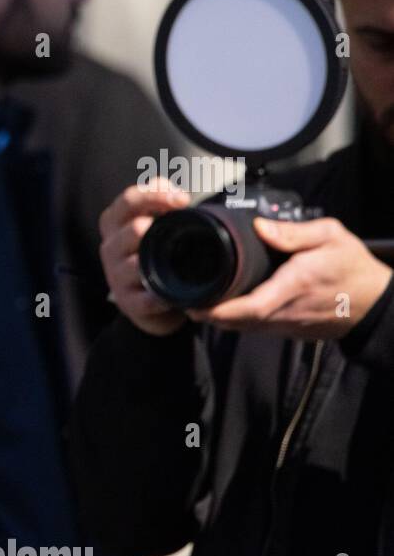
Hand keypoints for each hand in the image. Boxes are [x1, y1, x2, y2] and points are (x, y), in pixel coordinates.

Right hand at [98, 178, 191, 335]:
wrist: (152, 298)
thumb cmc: (154, 253)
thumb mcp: (152, 221)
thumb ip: (158, 197)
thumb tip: (167, 186)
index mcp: (115, 223)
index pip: (129, 200)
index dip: (156, 195)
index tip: (183, 200)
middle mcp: (111, 247)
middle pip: (133, 229)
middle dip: (157, 227)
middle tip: (178, 228)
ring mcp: (116, 275)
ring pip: (135, 264)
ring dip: (156, 262)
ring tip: (173, 263)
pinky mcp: (127, 302)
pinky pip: (145, 298)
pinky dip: (160, 296)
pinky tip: (171, 292)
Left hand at [187, 217, 393, 339]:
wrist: (374, 301)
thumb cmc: (352, 266)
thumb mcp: (330, 236)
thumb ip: (293, 232)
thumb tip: (260, 226)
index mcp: (291, 287)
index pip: (246, 308)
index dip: (215, 311)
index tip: (191, 303)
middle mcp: (283, 312)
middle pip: (233, 322)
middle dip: (205, 313)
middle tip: (182, 297)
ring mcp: (284, 325)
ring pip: (240, 328)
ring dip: (216, 318)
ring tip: (195, 299)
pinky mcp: (285, 330)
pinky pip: (252, 328)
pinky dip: (233, 319)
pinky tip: (221, 304)